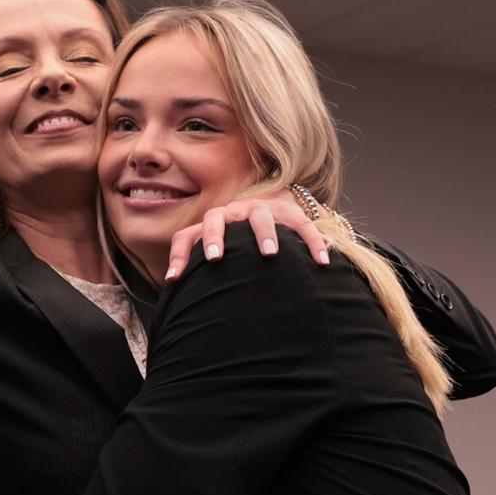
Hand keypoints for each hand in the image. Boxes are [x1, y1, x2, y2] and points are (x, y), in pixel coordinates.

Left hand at [165, 192, 330, 280]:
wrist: (274, 203)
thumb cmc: (238, 238)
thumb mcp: (218, 247)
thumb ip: (196, 265)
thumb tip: (173, 291)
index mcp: (212, 223)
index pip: (187, 235)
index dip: (179, 255)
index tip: (175, 278)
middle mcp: (233, 212)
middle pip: (217, 219)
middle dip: (215, 238)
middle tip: (215, 258)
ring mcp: (263, 209)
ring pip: (260, 218)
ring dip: (264, 235)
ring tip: (269, 254)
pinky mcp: (291, 213)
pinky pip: (304, 226)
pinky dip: (313, 243)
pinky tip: (322, 263)